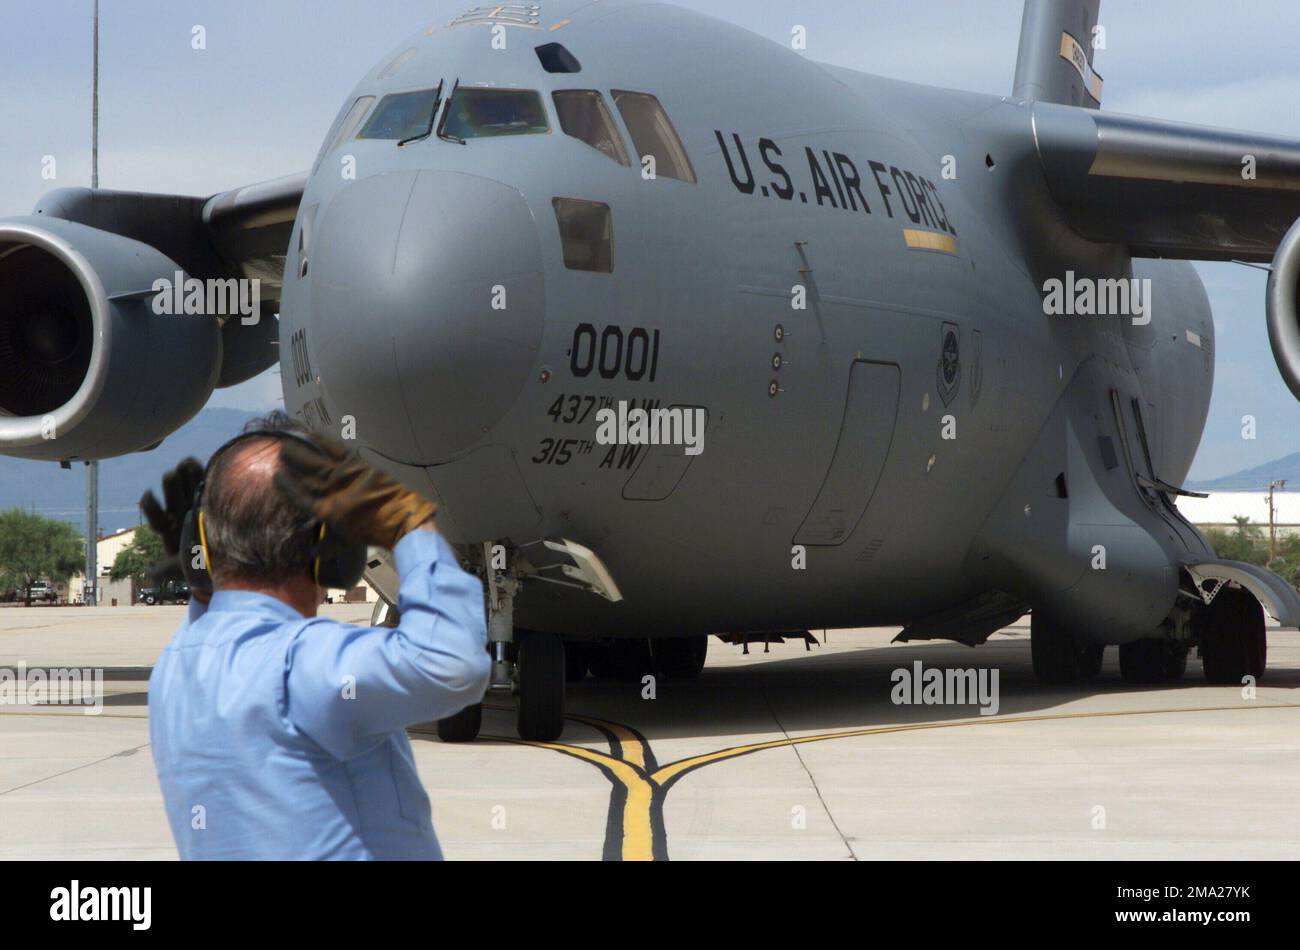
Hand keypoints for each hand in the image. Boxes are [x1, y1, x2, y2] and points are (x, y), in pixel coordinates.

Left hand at [139, 457, 203, 581]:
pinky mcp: (209, 499)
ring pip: (186, 489)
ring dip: (183, 477)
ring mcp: (195, 506)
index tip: (148, 493)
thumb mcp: (183, 570)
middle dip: (171, 487)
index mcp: (171, 532)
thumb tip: (149, 573)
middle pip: (173, 498)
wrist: (231, 563)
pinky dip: (197, 473)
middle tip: (172, 475)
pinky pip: (202, 483)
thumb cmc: (205, 567)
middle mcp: (182, 517)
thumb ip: (166, 570)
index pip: (157, 517)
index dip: (151, 506)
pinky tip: (194, 462)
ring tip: (184, 465)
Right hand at [274, 435, 436, 548]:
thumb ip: (327, 546)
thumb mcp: (347, 542)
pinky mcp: (358, 465)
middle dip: (291, 463)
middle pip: (305, 475)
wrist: (398, 519)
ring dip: (301, 450)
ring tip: (288, 441)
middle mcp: (330, 492)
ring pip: (316, 461)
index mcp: (325, 512)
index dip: (286, 487)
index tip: (275, 476)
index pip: (299, 497)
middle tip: (279, 452)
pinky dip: (324, 440)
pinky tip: (312, 433)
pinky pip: (336, 449)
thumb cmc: (371, 532)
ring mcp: (343, 476)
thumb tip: (312, 553)